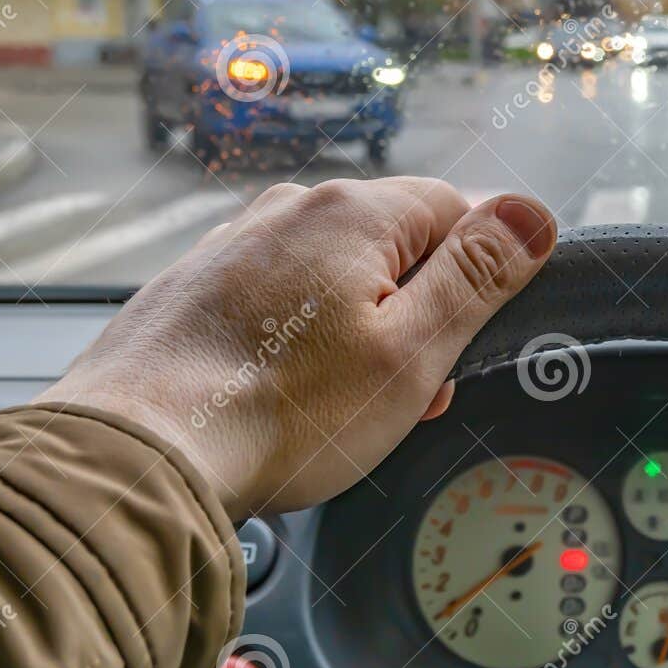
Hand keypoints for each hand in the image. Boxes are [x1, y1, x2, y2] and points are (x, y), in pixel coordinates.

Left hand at [35, 178, 555, 520]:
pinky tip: (282, 399)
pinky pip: (275, 300)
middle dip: (414, 316)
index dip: (476, 282)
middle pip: (394, 245)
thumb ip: (479, 276)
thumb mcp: (412, 352)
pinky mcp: (194, 287)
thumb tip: (532, 213)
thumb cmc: (279, 413)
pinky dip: (294, 342)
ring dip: (356, 333)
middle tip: (404, 395)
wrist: (135, 457)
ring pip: (332, 277)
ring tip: (337, 410)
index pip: (458, 210)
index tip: (460, 345)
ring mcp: (234, 245)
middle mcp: (289, 211)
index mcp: (353, 213)